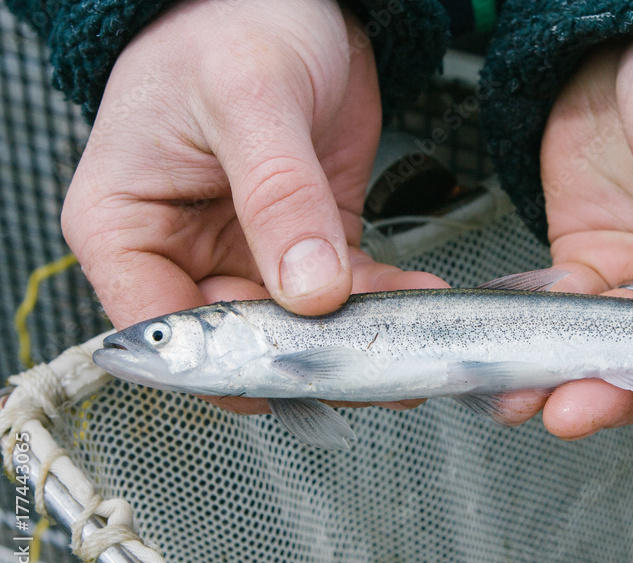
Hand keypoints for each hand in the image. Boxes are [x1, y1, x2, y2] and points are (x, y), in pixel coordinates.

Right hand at [63, 0, 444, 410]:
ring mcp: (246, 253)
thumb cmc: (233, 23)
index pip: (163, 325)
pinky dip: (381, 300)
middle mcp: (182, 252)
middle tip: (368, 363)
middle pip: (237, 339)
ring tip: (408, 345)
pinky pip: (342, 290)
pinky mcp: (305, 244)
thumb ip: (276, 197)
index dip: (225, 362)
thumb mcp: (248, 101)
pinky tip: (417, 297)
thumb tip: (308, 292)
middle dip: (304, 357)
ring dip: (354, 340)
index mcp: (128, 225)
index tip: (294, 369)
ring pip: (297, 328)